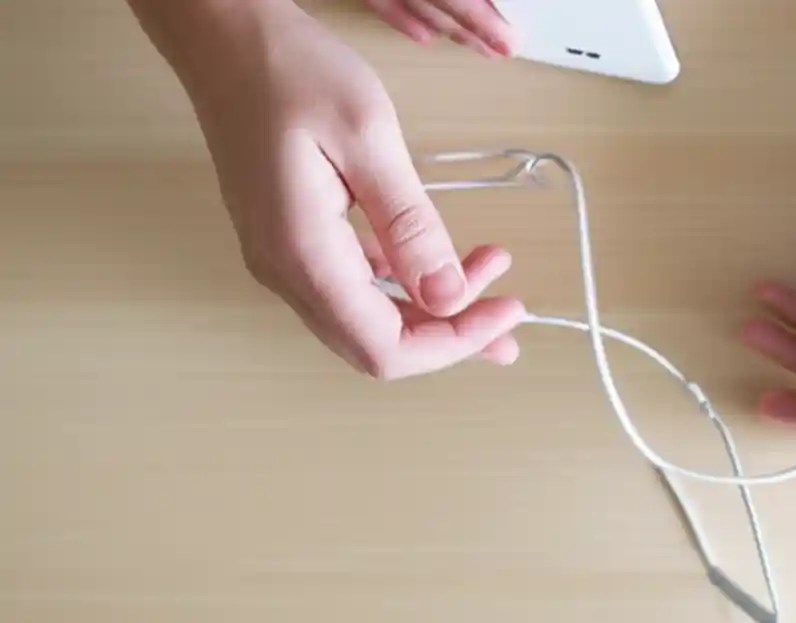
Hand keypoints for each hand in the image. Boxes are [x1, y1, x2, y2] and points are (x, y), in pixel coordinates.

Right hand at [143, 0, 523, 377]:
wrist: (222, 36)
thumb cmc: (287, 70)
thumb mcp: (367, 136)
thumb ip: (409, 225)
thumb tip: (449, 298)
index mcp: (303, 253)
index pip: (385, 348)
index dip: (453, 344)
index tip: (506, 312)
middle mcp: (285, 270)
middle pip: (376, 345)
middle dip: (449, 333)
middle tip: (507, 299)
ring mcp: (283, 258)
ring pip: (367, 320)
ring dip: (432, 310)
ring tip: (489, 275)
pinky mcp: (291, 240)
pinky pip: (353, 288)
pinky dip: (403, 285)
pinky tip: (437, 262)